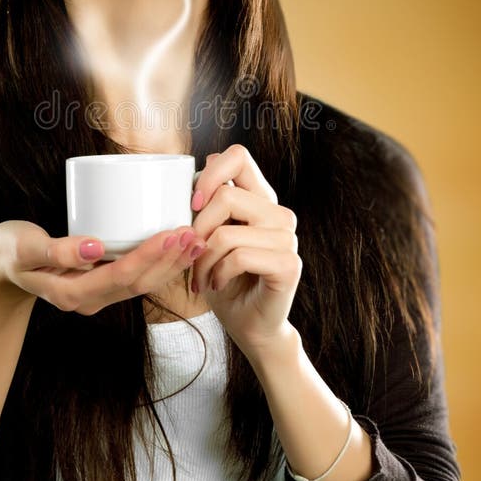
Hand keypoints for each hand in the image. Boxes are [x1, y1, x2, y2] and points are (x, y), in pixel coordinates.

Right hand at [0, 219, 205, 314]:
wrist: (1, 267)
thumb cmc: (11, 252)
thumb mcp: (25, 249)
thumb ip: (57, 251)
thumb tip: (94, 249)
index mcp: (73, 293)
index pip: (122, 275)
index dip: (151, 255)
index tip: (174, 233)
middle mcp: (90, 300)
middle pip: (139, 282)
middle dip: (169, 259)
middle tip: (194, 233)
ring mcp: (97, 295)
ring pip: (142, 282)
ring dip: (171, 263)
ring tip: (196, 241)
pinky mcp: (101, 284)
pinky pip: (137, 278)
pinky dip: (160, 263)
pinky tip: (176, 249)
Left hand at [190, 145, 301, 355]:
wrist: (247, 324)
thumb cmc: (223, 278)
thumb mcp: (208, 236)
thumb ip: (209, 202)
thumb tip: (206, 158)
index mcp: (259, 198)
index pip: (239, 156)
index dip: (210, 173)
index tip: (193, 203)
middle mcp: (278, 213)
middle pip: (226, 196)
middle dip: (197, 230)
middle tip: (191, 256)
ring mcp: (287, 238)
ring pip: (227, 232)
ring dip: (203, 260)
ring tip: (201, 277)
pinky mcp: (289, 264)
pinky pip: (239, 257)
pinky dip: (218, 273)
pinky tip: (217, 283)